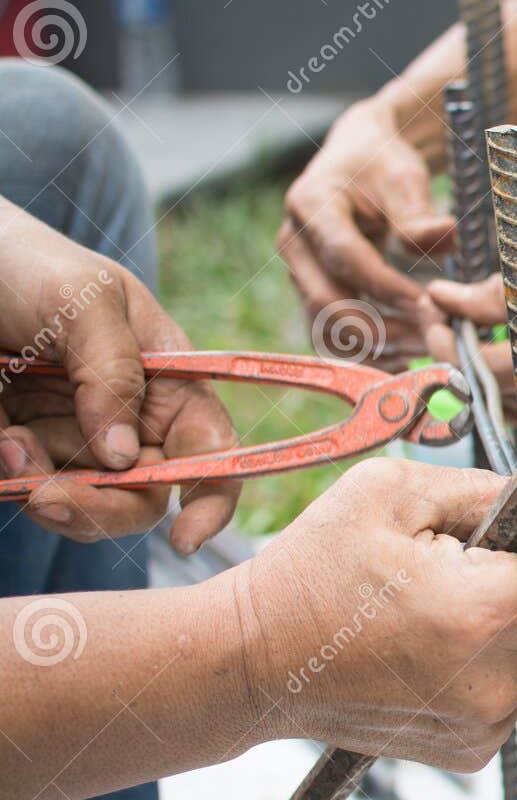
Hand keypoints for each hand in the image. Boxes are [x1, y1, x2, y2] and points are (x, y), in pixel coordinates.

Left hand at [0, 201, 239, 550]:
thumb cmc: (29, 264)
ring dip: (48, 493)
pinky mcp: (26, 448)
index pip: (212, 451)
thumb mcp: (83, 300)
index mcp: (170, 382)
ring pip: (85, 505)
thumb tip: (123, 457)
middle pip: (144, 496)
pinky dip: (15, 480)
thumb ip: (112, 372)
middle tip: (48, 495)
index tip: (186, 536)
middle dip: (101, 507)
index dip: (213, 498)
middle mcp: (132, 421)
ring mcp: (76, 438)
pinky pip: (32, 491)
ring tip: (9, 446)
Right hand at [232, 458, 516, 770]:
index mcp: (484, 613)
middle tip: (453, 569)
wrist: (253, 664)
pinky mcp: (471, 750)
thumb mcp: (391, 493)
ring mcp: (486, 723)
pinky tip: (422, 651)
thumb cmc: (312, 572)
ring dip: (499, 624)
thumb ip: (487, 489)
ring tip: (425, 612)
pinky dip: (479, 664)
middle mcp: (496, 679)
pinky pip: (506, 688)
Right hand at [278, 98, 453, 359]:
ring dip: (373, 348)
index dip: (387, 288)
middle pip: (327, 301)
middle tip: (428, 339)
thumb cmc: (382, 165)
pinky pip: (329, 335)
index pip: (346, 258)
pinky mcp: (309, 293)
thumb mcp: (403, 177)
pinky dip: (362, 353)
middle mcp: (294, 241)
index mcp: (310, 204)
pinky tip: (400, 359)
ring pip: (325, 326)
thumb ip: (418, 214)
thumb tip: (444, 235)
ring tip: (419, 351)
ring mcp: (297, 271)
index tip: (428, 306)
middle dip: (381, 328)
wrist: (358, 161)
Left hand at [418, 213, 516, 388]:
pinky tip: (498, 338)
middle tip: (434, 317)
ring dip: (479, 367)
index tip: (430, 307)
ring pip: (516, 400)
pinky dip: (512, 372)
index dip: (449, 343)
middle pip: (497, 392)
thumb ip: (507, 287)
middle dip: (456, 356)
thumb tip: (448, 298)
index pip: (491, 369)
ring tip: (458, 324)